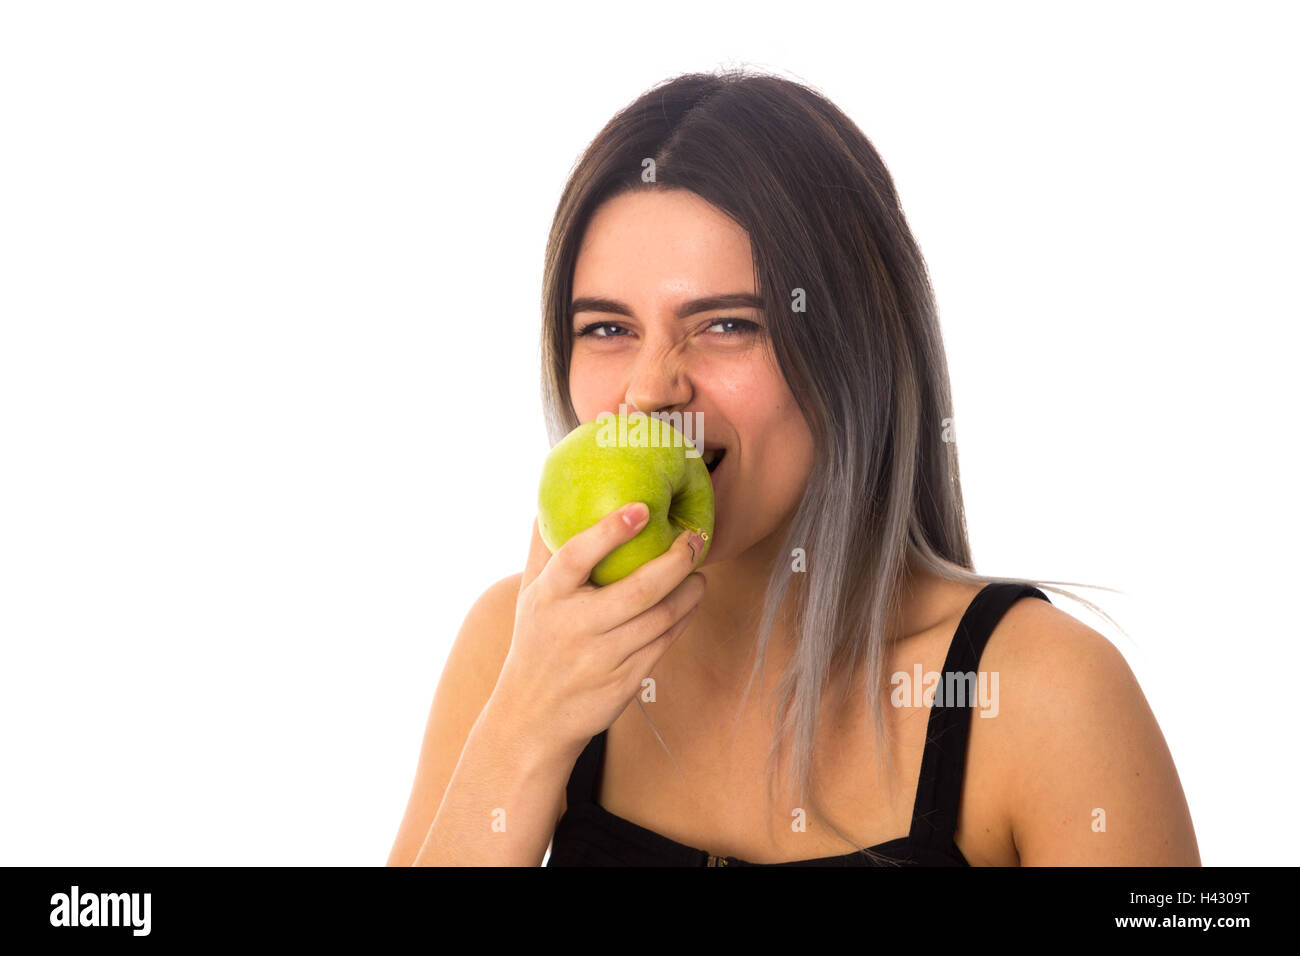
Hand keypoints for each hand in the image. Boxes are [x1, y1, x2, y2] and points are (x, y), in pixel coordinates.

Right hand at [491, 502, 706, 758]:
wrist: (533, 718)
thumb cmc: (536, 644)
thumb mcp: (529, 598)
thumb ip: (542, 551)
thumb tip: (550, 502)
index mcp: (548, 597)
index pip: (576, 556)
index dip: (610, 530)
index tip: (641, 508)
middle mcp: (575, 626)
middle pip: (638, 589)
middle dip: (676, 560)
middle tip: (694, 539)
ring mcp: (602, 657)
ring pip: (660, 617)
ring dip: (689, 590)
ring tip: (699, 571)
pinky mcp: (625, 682)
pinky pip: (664, 642)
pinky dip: (684, 618)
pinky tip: (691, 601)